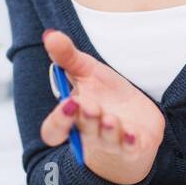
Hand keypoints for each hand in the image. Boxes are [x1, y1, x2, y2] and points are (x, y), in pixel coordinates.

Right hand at [40, 29, 164, 184]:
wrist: (136, 121)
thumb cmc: (107, 98)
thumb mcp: (88, 73)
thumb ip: (68, 57)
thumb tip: (49, 34)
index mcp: (74, 119)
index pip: (54, 130)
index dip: (59, 120)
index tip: (69, 102)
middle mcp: (92, 135)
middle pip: (83, 133)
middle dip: (86, 120)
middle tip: (90, 106)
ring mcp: (114, 144)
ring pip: (108, 141)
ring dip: (109, 130)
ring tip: (111, 118)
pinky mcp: (136, 148)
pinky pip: (132, 150)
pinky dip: (132, 143)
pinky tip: (133, 133)